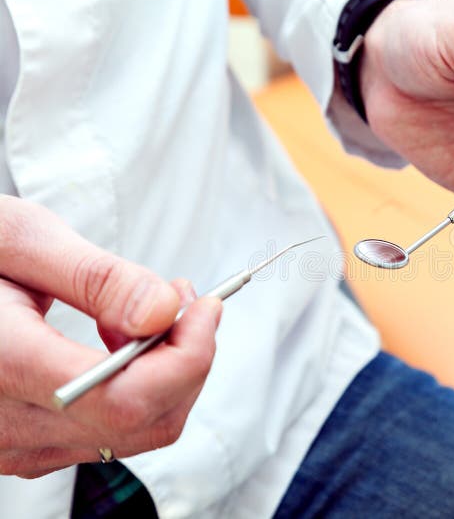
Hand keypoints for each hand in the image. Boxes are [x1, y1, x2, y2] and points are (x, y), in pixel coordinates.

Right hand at [0, 195, 220, 477]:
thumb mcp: (17, 238)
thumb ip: (97, 278)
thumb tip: (164, 311)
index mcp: (1, 365)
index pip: (129, 397)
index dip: (189, 354)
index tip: (205, 306)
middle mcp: (5, 424)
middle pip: (144, 422)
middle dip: (188, 357)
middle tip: (188, 300)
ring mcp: (13, 443)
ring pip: (134, 432)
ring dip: (168, 371)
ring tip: (156, 310)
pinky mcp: (23, 442)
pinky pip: (107, 430)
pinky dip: (140, 386)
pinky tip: (124, 339)